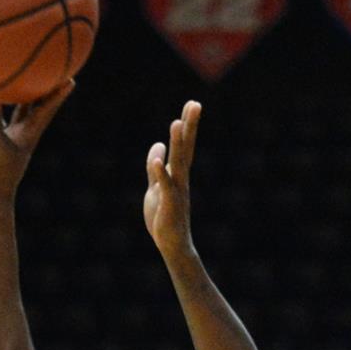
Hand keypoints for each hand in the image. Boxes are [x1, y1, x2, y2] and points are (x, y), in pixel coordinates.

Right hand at [0, 81, 74, 197]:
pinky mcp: (0, 138)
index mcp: (30, 133)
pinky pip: (1, 116)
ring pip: (22, 109)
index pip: (47, 109)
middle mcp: (25, 132)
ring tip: (30, 74)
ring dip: (26, 94)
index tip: (70, 80)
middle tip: (57, 70)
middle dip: (49, 89)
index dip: (58, 95)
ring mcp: (13, 135)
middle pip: (40, 105)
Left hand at [143, 100, 202, 258]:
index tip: (193, 105)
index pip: (184, 146)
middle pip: (186, 148)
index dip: (187, 126)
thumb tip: (157, 145)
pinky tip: (158, 157)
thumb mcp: (155, 187)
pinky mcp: (169, 202)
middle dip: (189, 126)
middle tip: (195, 104)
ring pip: (178, 163)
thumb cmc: (165, 217)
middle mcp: (180, 178)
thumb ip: (155, 167)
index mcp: (178, 174)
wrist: (172, 244)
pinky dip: (159, 170)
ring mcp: (176, 190)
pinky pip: (164, 184)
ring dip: (178, 143)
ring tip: (177, 123)